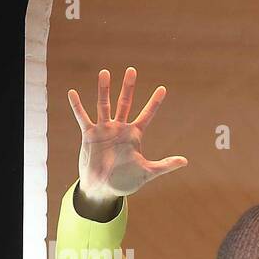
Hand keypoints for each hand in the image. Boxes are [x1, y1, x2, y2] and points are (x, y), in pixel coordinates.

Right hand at [68, 67, 186, 216]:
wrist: (104, 188)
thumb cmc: (126, 180)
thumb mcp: (147, 172)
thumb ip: (165, 165)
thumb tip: (185, 161)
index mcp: (134, 135)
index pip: (147, 115)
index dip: (155, 103)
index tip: (163, 88)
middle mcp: (119, 129)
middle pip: (124, 103)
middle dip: (128, 88)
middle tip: (132, 70)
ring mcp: (104, 130)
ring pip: (104, 105)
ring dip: (104, 89)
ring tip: (105, 72)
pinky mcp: (90, 135)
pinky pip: (83, 117)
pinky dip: (77, 106)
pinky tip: (72, 93)